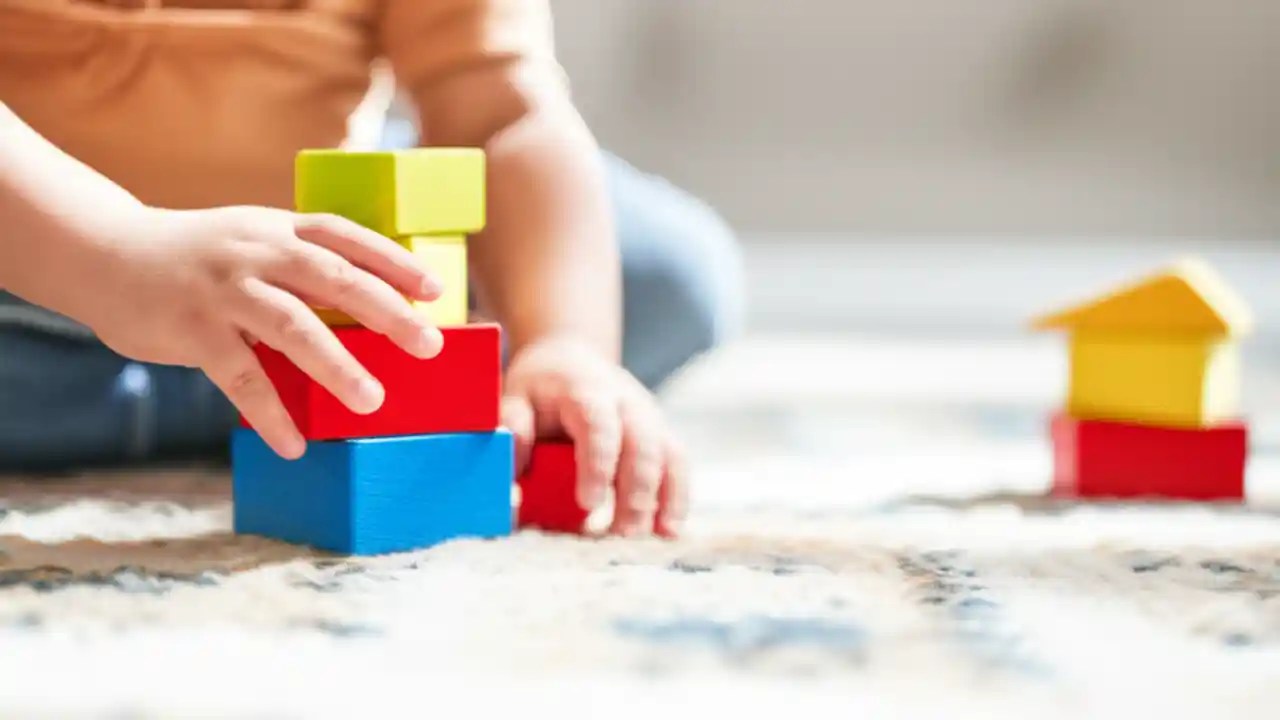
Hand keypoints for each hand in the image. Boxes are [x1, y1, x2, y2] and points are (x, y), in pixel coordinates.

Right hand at [74, 205, 443, 459]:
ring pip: (292, 327)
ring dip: (337, 366)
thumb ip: (299, 265)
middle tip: (428, 345)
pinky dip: (270, 413)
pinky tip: (294, 444)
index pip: (346, 237)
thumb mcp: (251, 241)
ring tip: (372, 401)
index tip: (437, 289)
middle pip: (333, 279)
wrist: (104, 253)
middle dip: (387, 312)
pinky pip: (240, 377)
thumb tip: (369, 311)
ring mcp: (223, 290)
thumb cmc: (197, 258)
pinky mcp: (191, 329)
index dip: (394, 260)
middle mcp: (255, 251)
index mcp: (278, 229)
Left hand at [501, 337, 688, 537]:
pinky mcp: (660, 432)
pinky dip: (677, 496)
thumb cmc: (541, 387)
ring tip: (655, 536)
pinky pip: (677, 464)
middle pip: (642, 444)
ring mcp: (649, 416)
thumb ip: (513, 429)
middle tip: (623, 533)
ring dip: (665, 497)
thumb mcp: (515, 397)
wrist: (572, 356)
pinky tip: (669, 530)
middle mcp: (626, 401)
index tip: (588, 503)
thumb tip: (514, 470)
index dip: (597, 464)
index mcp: (586, 391)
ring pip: (668, 454)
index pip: (598, 425)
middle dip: (637, 491)